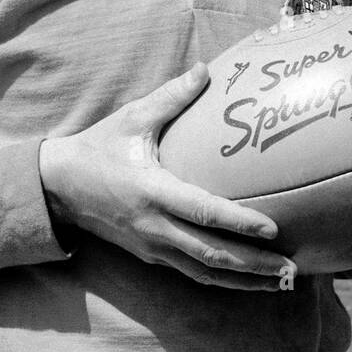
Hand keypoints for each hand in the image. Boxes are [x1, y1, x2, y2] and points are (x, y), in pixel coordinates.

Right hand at [38, 65, 293, 289]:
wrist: (58, 187)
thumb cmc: (99, 147)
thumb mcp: (132, 117)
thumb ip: (171, 96)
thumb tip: (206, 69)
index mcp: (152, 192)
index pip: (203, 212)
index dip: (239, 223)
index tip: (273, 229)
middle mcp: (155, 227)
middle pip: (211, 255)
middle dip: (254, 266)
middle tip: (292, 269)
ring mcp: (153, 246)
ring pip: (205, 273)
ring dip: (245, 281)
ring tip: (282, 283)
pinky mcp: (151, 256)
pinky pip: (193, 274)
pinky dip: (224, 280)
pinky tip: (249, 280)